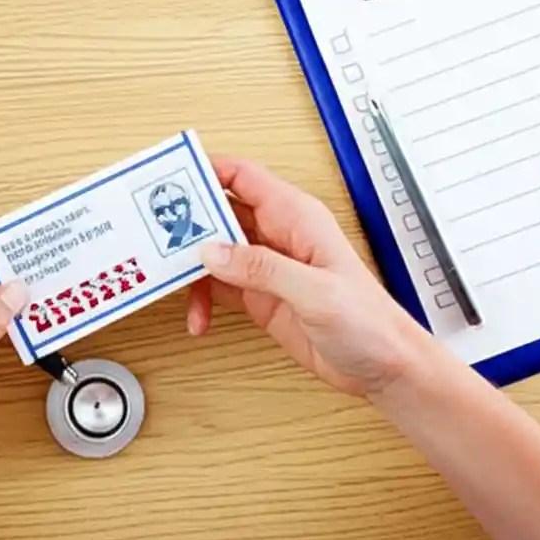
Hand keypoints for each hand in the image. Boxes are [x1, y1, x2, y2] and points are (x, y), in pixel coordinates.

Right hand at [187, 157, 430, 396]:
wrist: (384, 367)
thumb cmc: (369, 323)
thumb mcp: (314, 291)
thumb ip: (261, 268)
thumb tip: (212, 251)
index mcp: (296, 217)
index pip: (242, 177)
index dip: (205, 172)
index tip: (170, 180)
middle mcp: (278, 235)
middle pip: (219, 212)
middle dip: (186, 223)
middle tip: (155, 238)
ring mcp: (267, 266)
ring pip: (213, 250)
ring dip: (189, 268)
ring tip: (172, 285)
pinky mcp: (261, 296)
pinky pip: (217, 285)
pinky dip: (200, 299)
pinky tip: (199, 319)